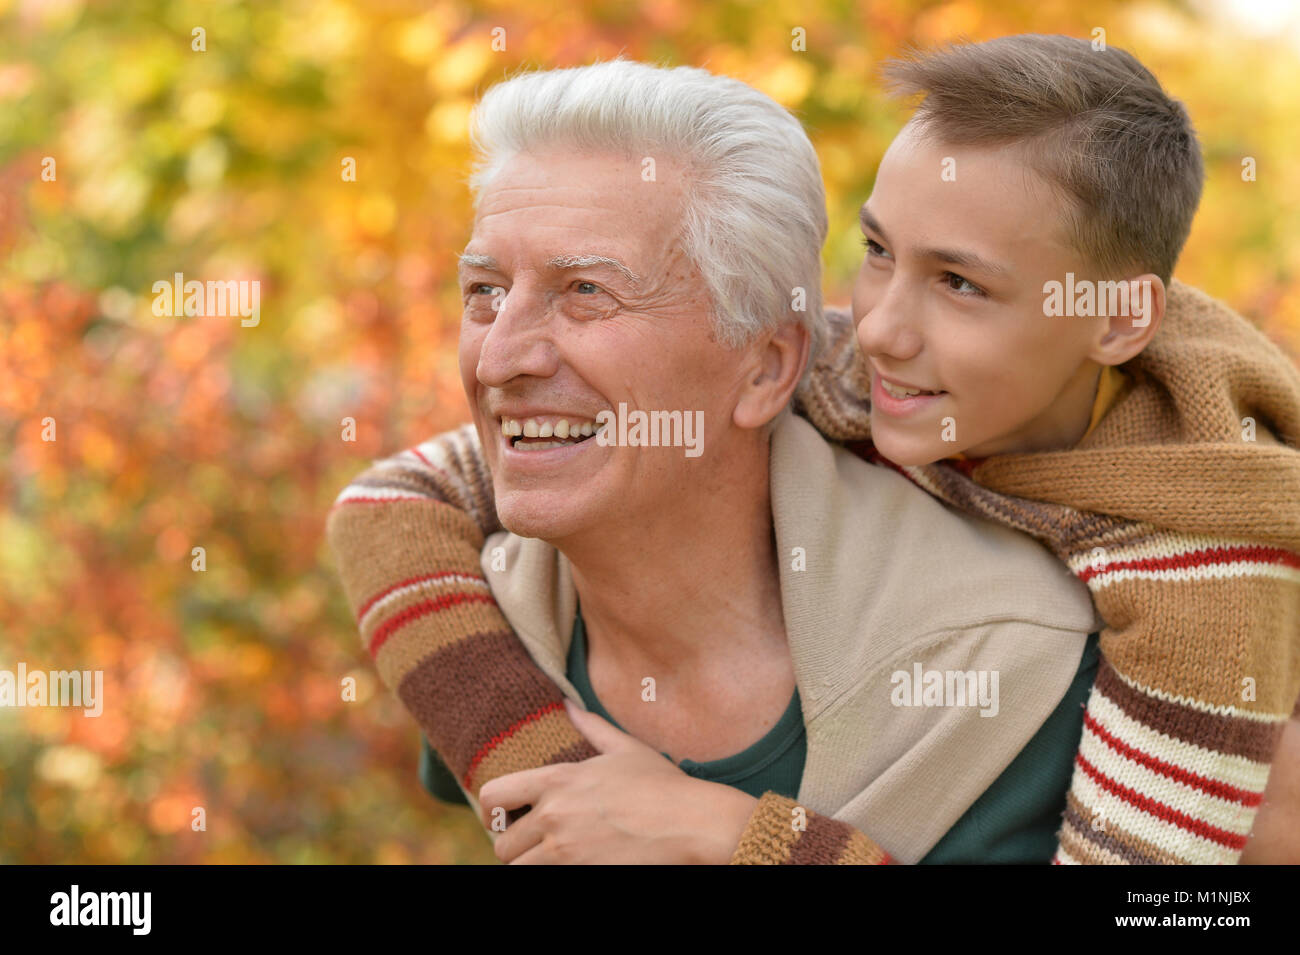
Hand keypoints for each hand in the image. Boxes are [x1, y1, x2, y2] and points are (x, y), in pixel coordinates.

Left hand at [477, 699, 758, 863]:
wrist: (692, 825)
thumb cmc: (662, 785)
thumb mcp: (625, 748)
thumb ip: (591, 726)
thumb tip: (568, 705)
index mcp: (557, 781)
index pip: (492, 796)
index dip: (491, 809)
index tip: (503, 816)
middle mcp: (553, 818)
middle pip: (502, 846)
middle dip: (516, 847)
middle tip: (535, 845)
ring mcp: (565, 853)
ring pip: (518, 870)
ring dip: (531, 865)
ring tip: (552, 858)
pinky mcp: (581, 876)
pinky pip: (546, 884)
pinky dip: (553, 876)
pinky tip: (573, 865)